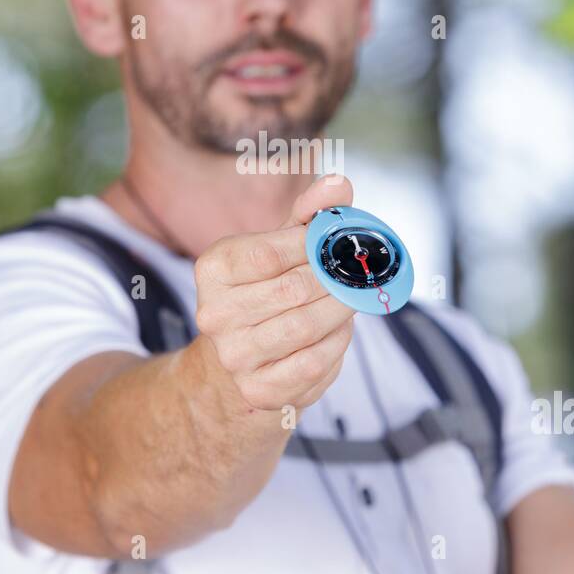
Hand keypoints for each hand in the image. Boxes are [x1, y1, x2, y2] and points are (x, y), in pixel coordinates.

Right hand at [191, 174, 355, 413]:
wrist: (239, 361)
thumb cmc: (265, 290)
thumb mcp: (279, 246)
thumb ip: (309, 215)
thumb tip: (341, 183)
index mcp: (213, 269)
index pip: (272, 252)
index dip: (315, 245)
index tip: (339, 242)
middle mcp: (214, 314)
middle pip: (294, 289)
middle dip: (336, 278)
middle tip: (360, 272)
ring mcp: (234, 356)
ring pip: (306, 326)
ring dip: (341, 310)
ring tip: (352, 299)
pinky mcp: (259, 390)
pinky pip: (314, 362)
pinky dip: (337, 343)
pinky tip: (339, 329)